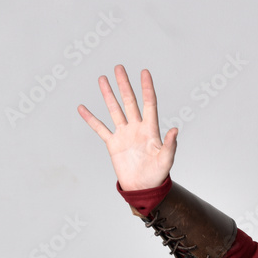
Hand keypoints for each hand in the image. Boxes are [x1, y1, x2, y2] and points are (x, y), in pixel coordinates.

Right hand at [77, 65, 176, 190]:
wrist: (143, 189)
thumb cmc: (157, 176)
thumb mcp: (166, 161)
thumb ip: (170, 145)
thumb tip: (175, 130)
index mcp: (150, 130)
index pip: (149, 104)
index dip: (147, 88)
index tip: (144, 72)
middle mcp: (136, 128)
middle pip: (129, 102)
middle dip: (124, 85)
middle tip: (119, 68)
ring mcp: (124, 134)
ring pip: (115, 110)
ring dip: (108, 95)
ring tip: (102, 79)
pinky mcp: (113, 144)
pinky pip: (100, 128)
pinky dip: (91, 119)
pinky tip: (82, 108)